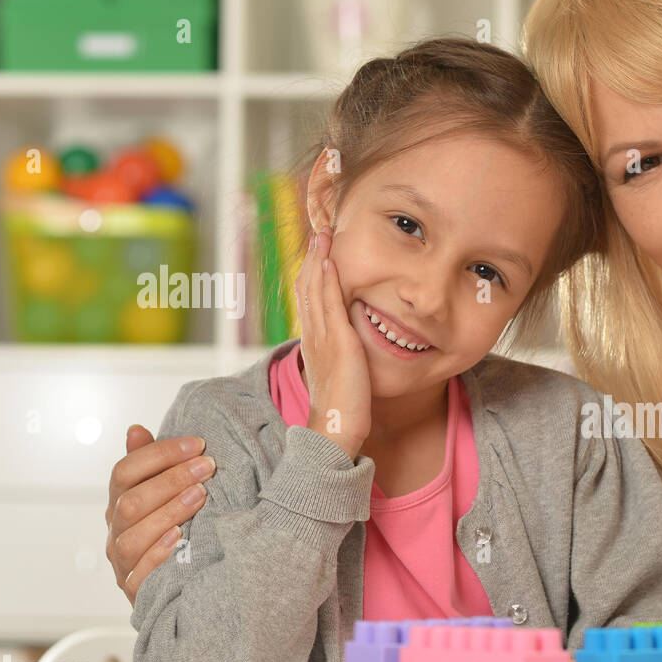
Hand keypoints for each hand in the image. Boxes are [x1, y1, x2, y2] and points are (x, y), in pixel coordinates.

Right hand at [106, 424, 214, 604]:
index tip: (197, 444)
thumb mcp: (162, 495)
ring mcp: (123, 562)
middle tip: (206, 466)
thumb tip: (135, 430)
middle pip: (131, 501)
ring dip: (168, 512)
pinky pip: (140, 573)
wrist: (180, 587)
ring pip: (133, 536)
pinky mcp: (135, 589)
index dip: (159, 454)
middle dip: (171, 480)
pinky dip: (159, 554)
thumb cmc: (170, 532)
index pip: (125, 471)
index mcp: (119, 503)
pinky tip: (181, 537)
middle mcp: (116, 531)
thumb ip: (150, 464)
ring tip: (199, 496)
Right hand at [295, 227, 370, 459]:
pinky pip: (329, 304)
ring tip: (323, 235)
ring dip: (318, 260)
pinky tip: (330, 262)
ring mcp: (323, 338)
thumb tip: (355, 345)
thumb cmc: (345, 407)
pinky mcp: (338, 343)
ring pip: (313, 289)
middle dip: (312, 258)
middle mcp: (314, 335)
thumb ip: (347, 354)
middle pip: (306, 287)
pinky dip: (327, 280)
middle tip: (319, 233)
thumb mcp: (345, 373)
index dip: (312, 272)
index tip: (320, 252)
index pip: (309, 298)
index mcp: (315, 341)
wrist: (337, 428)